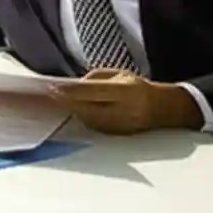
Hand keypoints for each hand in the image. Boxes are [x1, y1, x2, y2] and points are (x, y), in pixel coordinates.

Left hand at [50, 68, 203, 134]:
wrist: (163, 110)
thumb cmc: (138, 88)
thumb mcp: (119, 75)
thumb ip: (95, 79)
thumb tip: (71, 86)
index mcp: (126, 91)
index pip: (92, 92)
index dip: (70, 92)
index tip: (52, 89)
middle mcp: (123, 111)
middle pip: (85, 109)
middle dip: (66, 103)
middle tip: (49, 97)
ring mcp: (120, 127)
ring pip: (86, 120)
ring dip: (71, 112)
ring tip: (57, 104)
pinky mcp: (115, 137)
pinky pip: (92, 127)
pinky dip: (80, 120)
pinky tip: (72, 113)